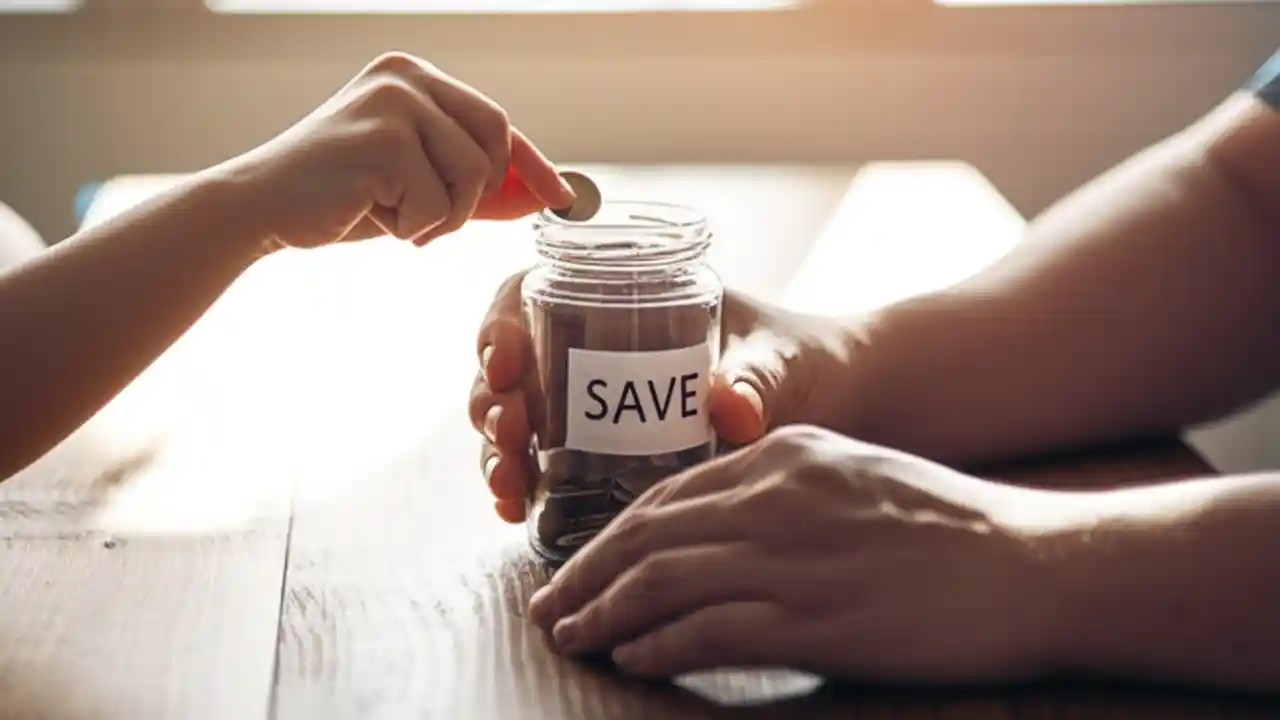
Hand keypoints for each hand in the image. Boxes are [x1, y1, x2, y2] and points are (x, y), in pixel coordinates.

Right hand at [221, 52, 575, 249]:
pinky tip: (369, 214)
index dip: (532, 164)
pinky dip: (412, 227)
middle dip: (475, 196)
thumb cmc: (338, 196)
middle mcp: (406, 77)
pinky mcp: (383, 141)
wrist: (261, 207)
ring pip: (472, 177)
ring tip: (393, 215)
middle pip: (494, 142)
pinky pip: (438, 203)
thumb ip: (474, 186)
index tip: (562, 196)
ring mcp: (394, 104)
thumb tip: (539, 195)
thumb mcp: (418, 186)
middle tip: (430, 220)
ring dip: (440, 217)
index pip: (495, 121)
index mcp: (414, 76)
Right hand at [468, 276, 863, 522]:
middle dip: (493, 400)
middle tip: (507, 434)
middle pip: (512, 366)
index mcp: (626, 299)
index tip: (504, 360)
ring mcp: (594, 406)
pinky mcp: (602, 456)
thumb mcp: (780, 361)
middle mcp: (596, 350)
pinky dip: (522, 485)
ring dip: (497, 449)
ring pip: (517, 418)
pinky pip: (542, 465)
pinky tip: (518, 510)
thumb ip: (756, 380)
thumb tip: (732, 410)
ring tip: (507, 485)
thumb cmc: (802, 361)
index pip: (534, 295)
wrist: (832, 405)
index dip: (500, 324)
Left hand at [525, 425, 1059, 682]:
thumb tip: (712, 530)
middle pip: (647, 537)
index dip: (607, 534)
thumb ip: (782, 493)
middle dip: (584, 575)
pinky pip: (708, 632)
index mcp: (783, 454)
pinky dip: (658, 647)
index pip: (665, 494)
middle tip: (547, 609)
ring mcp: (791, 559)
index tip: (575, 564)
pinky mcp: (813, 622)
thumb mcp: (854, 476)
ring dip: (604, 615)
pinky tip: (633, 661)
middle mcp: (775, 498)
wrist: (1034, 566)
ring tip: (571, 640)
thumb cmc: (948, 526)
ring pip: (662, 583)